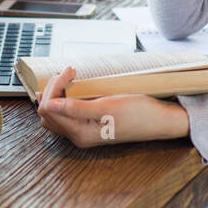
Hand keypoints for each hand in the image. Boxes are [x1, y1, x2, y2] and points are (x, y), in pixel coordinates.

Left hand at [36, 65, 190, 148]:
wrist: (159, 121)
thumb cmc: (139, 114)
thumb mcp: (107, 107)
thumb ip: (76, 108)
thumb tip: (50, 104)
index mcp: (80, 134)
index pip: (50, 109)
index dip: (54, 87)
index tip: (70, 70)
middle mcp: (78, 136)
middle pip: (48, 112)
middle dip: (53, 89)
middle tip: (68, 72)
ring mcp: (83, 133)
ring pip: (54, 115)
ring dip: (56, 95)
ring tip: (67, 79)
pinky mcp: (89, 127)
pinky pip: (66, 115)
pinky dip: (63, 101)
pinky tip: (72, 90)